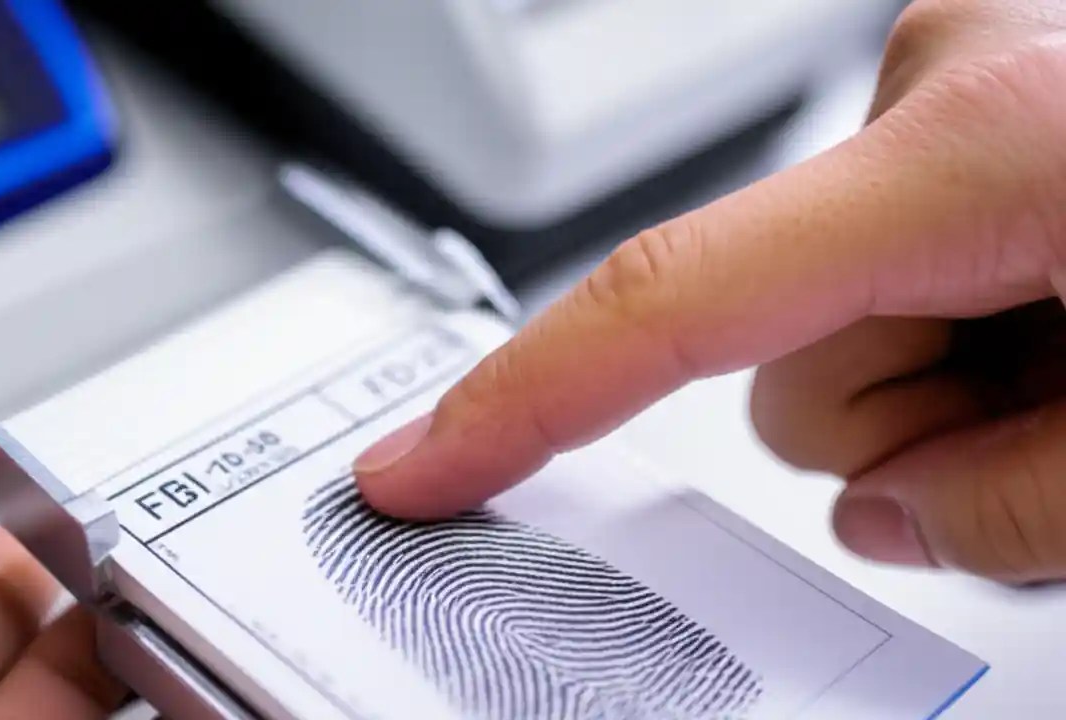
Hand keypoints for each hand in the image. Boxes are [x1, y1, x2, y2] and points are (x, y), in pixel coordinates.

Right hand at [354, 0, 1065, 583]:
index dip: (524, 395)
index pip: (670, 298)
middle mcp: (941, 96)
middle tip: (1054, 422)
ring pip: (839, 325)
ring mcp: (960, 97)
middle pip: (783, 355)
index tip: (424, 462)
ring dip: (942, 390)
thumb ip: (998, 512)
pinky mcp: (982, 117)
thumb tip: (888, 519)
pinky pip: (894, 267)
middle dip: (887, 427)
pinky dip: (968, 335)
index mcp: (979, 152)